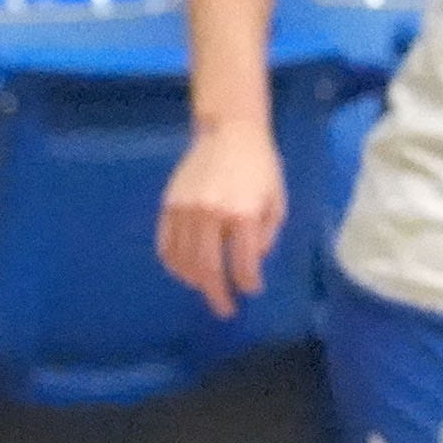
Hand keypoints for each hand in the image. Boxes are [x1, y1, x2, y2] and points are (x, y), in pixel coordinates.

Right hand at [156, 120, 288, 318]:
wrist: (229, 133)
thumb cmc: (261, 168)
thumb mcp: (276, 202)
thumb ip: (264, 236)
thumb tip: (250, 264)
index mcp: (242, 214)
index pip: (243, 263)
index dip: (247, 283)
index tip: (251, 291)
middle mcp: (210, 214)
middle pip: (208, 268)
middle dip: (217, 293)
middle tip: (225, 309)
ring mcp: (185, 209)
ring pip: (183, 260)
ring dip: (194, 281)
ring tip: (207, 289)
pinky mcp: (168, 205)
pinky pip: (166, 244)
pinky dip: (174, 263)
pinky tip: (185, 272)